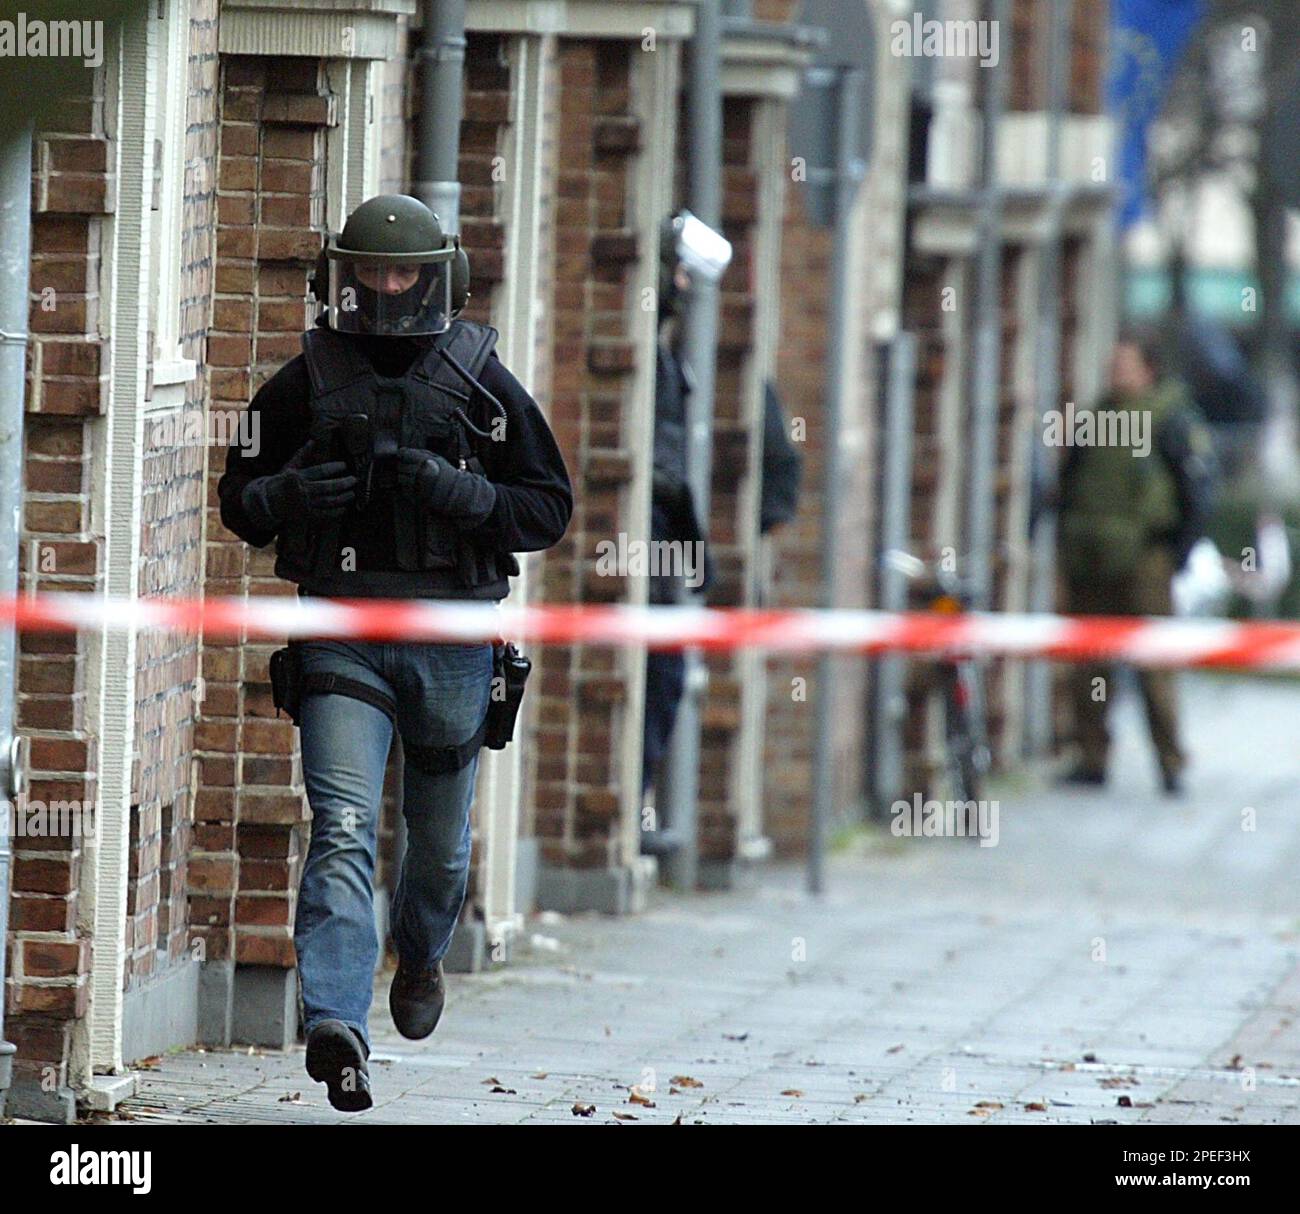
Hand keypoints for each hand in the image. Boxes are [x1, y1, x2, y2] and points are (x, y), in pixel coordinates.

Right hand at [242, 440, 356, 527]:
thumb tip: (313, 441)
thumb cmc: (281, 481)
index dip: (334, 467)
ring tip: (352, 493)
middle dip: (343, 483)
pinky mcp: (306, 517)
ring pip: (328, 501)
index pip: (319, 471)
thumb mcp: (290, 466)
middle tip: (354, 480)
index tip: (344, 465)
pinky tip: (344, 508)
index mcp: (298, 476)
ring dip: (343, 498)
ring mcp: (305, 505)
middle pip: (327, 487)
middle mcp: (302, 491)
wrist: (268, 502)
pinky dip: (336, 512)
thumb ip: (303, 454)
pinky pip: (324, 515)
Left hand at [397, 447, 495, 524]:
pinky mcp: (414, 495)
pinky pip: (404, 488)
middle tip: (412, 467)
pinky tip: (417, 485)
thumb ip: (421, 454)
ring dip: (405, 476)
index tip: (405, 455)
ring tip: (415, 477)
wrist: (456, 493)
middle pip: (400, 465)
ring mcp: (415, 484)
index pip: (403, 454)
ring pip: (400, 477)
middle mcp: (417, 472)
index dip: (404, 454)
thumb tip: (405, 452)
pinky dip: (407, 486)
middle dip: (404, 465)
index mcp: (423, 461)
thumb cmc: (448, 475)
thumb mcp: (438, 458)